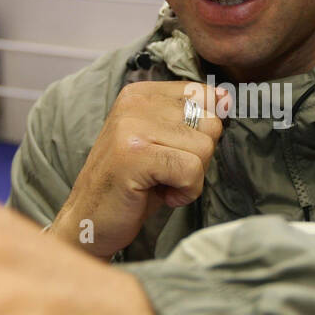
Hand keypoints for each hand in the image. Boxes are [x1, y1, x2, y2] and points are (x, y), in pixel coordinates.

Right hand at [50, 81, 227, 258]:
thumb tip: (226, 98)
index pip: (204, 95)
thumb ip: (190, 117)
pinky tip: (160, 195)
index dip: (202, 133)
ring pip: (204, 148)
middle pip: (210, 123)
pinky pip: (191, 170)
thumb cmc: (130, 184)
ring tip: (160, 183)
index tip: (173, 151)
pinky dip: (184, 192)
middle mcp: (135, 102)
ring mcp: (132, 126)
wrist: (88, 221)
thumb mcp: (161, 141)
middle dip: (198, 157)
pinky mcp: (135, 154)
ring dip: (191, 177)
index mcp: (141, 92)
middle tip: (165, 173)